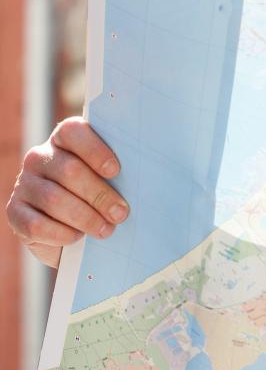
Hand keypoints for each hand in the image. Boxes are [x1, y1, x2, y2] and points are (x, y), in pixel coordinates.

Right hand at [6, 117, 128, 268]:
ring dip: (85, 217)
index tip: (116, 170)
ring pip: (54, 199)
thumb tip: (147, 177)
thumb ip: (118, 172)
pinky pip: (37, 225)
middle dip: (99, 194)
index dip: (95, 149)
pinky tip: (76, 237)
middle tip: (121, 213)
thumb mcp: (109, 180)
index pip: (73, 131)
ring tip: (106, 230)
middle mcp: (39, 157)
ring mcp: (24, 184)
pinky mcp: (14, 212)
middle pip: (69, 170)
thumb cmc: (98, 198)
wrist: (70, 234)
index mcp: (64, 139)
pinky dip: (61, 234)